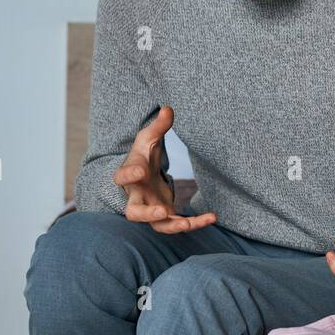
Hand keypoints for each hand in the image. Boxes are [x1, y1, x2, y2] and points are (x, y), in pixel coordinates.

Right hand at [112, 106, 215, 233]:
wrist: (142, 175)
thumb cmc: (143, 156)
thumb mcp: (148, 139)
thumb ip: (158, 126)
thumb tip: (169, 108)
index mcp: (130, 176)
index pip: (122, 177)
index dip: (128, 176)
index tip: (141, 172)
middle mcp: (138, 197)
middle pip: (134, 213)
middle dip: (146, 215)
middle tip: (162, 212)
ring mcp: (151, 209)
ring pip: (157, 226)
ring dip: (173, 226)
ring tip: (188, 224)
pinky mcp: (167, 217)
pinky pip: (179, 224)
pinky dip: (195, 223)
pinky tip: (212, 217)